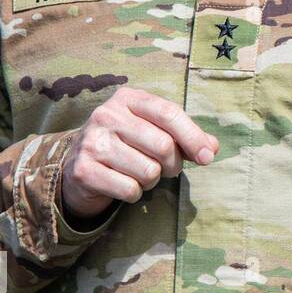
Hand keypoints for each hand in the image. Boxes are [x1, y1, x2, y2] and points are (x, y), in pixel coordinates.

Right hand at [61, 88, 218, 220]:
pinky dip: (135, 193)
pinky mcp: (83, 170)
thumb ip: (186, 136)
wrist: (79, 163)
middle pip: (164, 146)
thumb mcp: (155, 129)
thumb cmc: (128, 143)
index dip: (193, 137)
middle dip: (173, 164)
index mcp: (128, 98)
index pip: (169, 113)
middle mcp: (107, 115)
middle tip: (164, 168)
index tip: (207, 157)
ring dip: (152, 180)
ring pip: (149, 171)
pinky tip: (123, 183)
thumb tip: (212, 148)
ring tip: (139, 172)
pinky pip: (130, 190)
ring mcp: (92, 142)